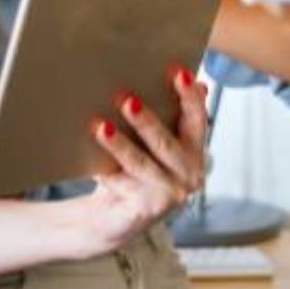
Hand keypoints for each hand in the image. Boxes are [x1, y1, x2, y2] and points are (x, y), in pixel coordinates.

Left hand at [68, 67, 207, 257]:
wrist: (117, 216)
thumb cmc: (135, 169)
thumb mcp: (152, 139)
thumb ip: (170, 113)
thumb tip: (197, 83)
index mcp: (194, 150)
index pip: (197, 118)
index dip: (189, 96)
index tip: (178, 72)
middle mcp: (189, 175)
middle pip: (166, 143)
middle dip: (146, 121)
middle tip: (127, 99)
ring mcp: (168, 195)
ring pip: (140, 164)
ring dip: (120, 145)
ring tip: (101, 127)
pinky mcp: (145, 210)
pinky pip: (122, 184)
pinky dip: (106, 171)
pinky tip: (92, 161)